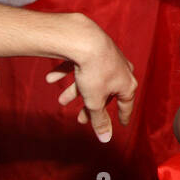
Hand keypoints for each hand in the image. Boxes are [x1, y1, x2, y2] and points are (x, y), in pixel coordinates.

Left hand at [45, 18, 136, 141]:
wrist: (84, 40)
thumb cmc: (94, 72)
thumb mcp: (95, 102)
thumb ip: (99, 120)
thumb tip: (105, 139)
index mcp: (127, 84)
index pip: (126, 104)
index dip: (123, 116)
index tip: (122, 124)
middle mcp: (121, 70)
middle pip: (106, 93)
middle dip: (91, 106)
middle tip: (80, 119)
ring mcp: (108, 58)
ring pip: (91, 80)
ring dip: (76, 91)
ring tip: (61, 101)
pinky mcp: (94, 48)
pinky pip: (79, 64)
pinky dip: (67, 72)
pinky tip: (51, 78)